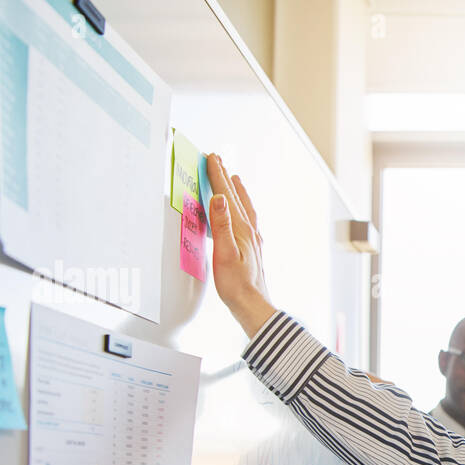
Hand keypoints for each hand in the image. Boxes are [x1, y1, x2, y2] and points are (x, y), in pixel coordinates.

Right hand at [204, 153, 274, 337]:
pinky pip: (247, 220)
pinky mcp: (252, 250)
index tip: (211, 158)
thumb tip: (220, 199)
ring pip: (244, 207)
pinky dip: (242, 209)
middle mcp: (250, 232)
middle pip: (236, 197)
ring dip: (237, 191)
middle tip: (217, 160)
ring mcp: (253, 241)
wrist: (252, 306)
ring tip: (233, 179)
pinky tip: (242, 214)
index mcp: (242, 230)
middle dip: (225, 177)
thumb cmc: (236, 285)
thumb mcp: (224, 254)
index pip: (227, 195)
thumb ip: (222, 226)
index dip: (217, 175)